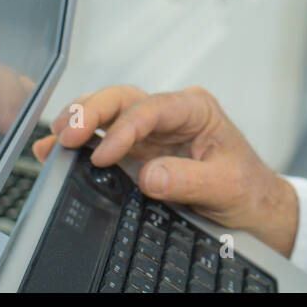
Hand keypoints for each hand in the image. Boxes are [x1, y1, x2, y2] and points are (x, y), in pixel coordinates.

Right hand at [34, 85, 299, 256]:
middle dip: (90, 113)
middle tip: (66, 135)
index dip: (124, 129)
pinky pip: (104, 140)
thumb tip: (149, 175)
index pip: (152, 108)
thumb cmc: (247, 187)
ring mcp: (152, 132)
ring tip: (53, 141)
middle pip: (122, 99)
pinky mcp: (139, 152)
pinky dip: (80, 144)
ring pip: (108, 114)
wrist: (253, 207)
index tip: (104, 155)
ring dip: (79, 123)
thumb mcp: (227, 185)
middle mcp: (170, 114)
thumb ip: (189, 179)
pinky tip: (56, 151)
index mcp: (195, 109)